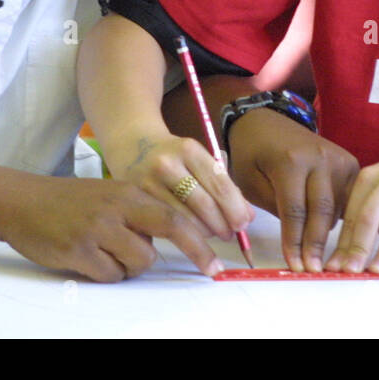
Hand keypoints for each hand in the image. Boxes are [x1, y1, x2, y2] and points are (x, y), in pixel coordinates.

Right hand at [0, 175, 225, 282]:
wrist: (22, 202)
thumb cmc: (70, 202)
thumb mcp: (109, 194)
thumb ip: (139, 211)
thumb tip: (176, 236)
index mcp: (128, 190)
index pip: (175, 214)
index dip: (200, 238)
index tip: (216, 260)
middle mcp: (117, 206)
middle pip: (171, 228)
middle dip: (196, 251)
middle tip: (209, 269)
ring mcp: (97, 229)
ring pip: (140, 261)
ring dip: (132, 265)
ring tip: (109, 253)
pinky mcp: (78, 250)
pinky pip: (111, 275)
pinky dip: (107, 273)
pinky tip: (89, 258)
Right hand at [113, 134, 252, 240]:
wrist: (131, 144)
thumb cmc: (173, 155)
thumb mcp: (197, 158)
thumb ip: (222, 184)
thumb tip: (247, 217)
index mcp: (188, 149)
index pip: (219, 183)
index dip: (234, 208)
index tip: (243, 224)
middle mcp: (166, 165)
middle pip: (203, 205)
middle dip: (222, 225)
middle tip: (231, 234)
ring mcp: (148, 183)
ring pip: (185, 219)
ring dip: (205, 232)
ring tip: (214, 233)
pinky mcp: (136, 201)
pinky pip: (166, 224)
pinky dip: (185, 233)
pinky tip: (192, 234)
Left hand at [227, 109, 358, 271]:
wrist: (264, 120)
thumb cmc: (251, 152)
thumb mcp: (248, 180)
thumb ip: (271, 207)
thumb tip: (293, 243)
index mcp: (291, 160)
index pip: (295, 211)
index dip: (295, 242)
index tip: (295, 266)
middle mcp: (320, 157)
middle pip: (322, 211)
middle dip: (316, 244)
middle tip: (313, 269)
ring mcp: (338, 158)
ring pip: (339, 206)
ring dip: (331, 234)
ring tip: (325, 259)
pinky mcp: (349, 162)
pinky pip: (349, 197)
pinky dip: (342, 217)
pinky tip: (335, 237)